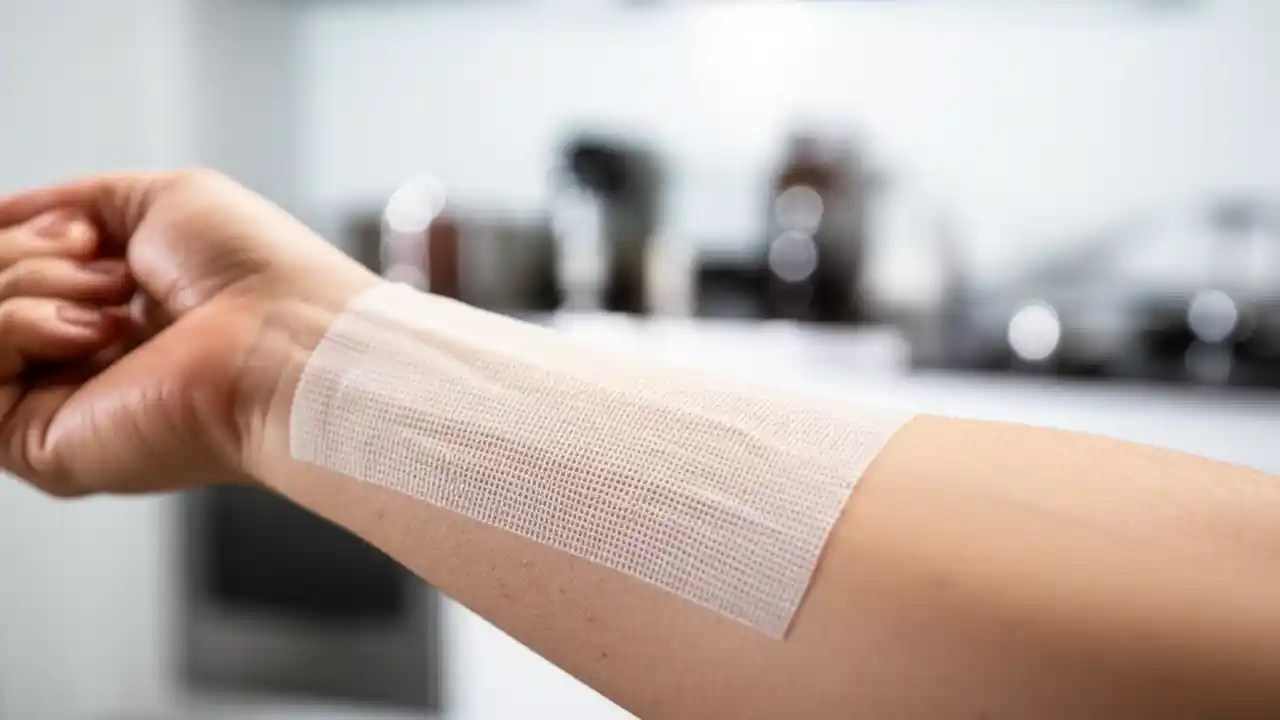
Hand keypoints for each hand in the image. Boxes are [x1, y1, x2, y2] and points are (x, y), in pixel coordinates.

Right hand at [0, 169, 377, 495]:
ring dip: (32, 285)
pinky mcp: (38, 446)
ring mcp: (58, 405)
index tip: (81, 233)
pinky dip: (15, 326)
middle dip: (33, 257)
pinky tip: (91, 334)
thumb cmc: (257, 274)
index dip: (26, 241)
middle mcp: (80, 362)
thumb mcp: (160, 201)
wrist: (288, 340)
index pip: (13, 272)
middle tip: (114, 273)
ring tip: (115, 305)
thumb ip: (70, 205)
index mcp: (110, 311)